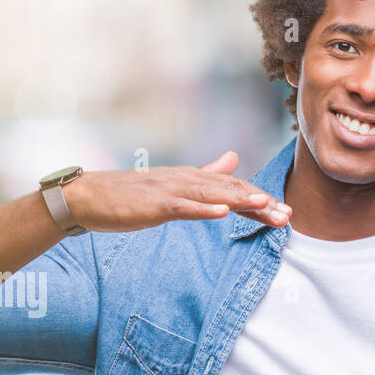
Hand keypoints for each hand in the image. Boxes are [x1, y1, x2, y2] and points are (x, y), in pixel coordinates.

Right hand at [65, 152, 291, 233]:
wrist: (88, 197)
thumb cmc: (127, 195)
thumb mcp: (172, 184)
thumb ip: (204, 174)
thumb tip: (234, 159)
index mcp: (190, 178)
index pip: (231, 187)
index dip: (258, 199)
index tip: (284, 213)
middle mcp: (184, 179)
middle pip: (228, 189)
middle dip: (259, 203)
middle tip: (287, 215)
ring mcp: (168, 191)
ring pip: (209, 195)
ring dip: (238, 200)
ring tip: (265, 205)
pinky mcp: (152, 205)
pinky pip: (181, 207)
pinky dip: (201, 210)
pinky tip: (220, 214)